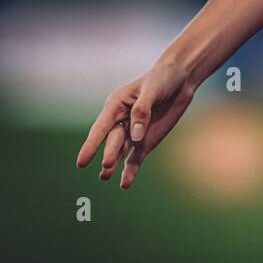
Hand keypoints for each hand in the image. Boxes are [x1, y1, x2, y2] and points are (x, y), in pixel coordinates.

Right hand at [75, 59, 195, 188]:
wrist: (181, 79)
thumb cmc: (162, 78)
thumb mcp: (152, 89)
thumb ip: (142, 111)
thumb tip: (135, 136)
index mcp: (116, 105)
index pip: (100, 128)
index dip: (91, 145)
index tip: (81, 162)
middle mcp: (120, 122)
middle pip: (113, 140)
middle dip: (109, 153)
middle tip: (107, 166)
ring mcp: (133, 134)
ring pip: (121, 151)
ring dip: (114, 164)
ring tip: (105, 177)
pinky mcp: (144, 143)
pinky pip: (135, 159)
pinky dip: (130, 171)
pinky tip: (125, 184)